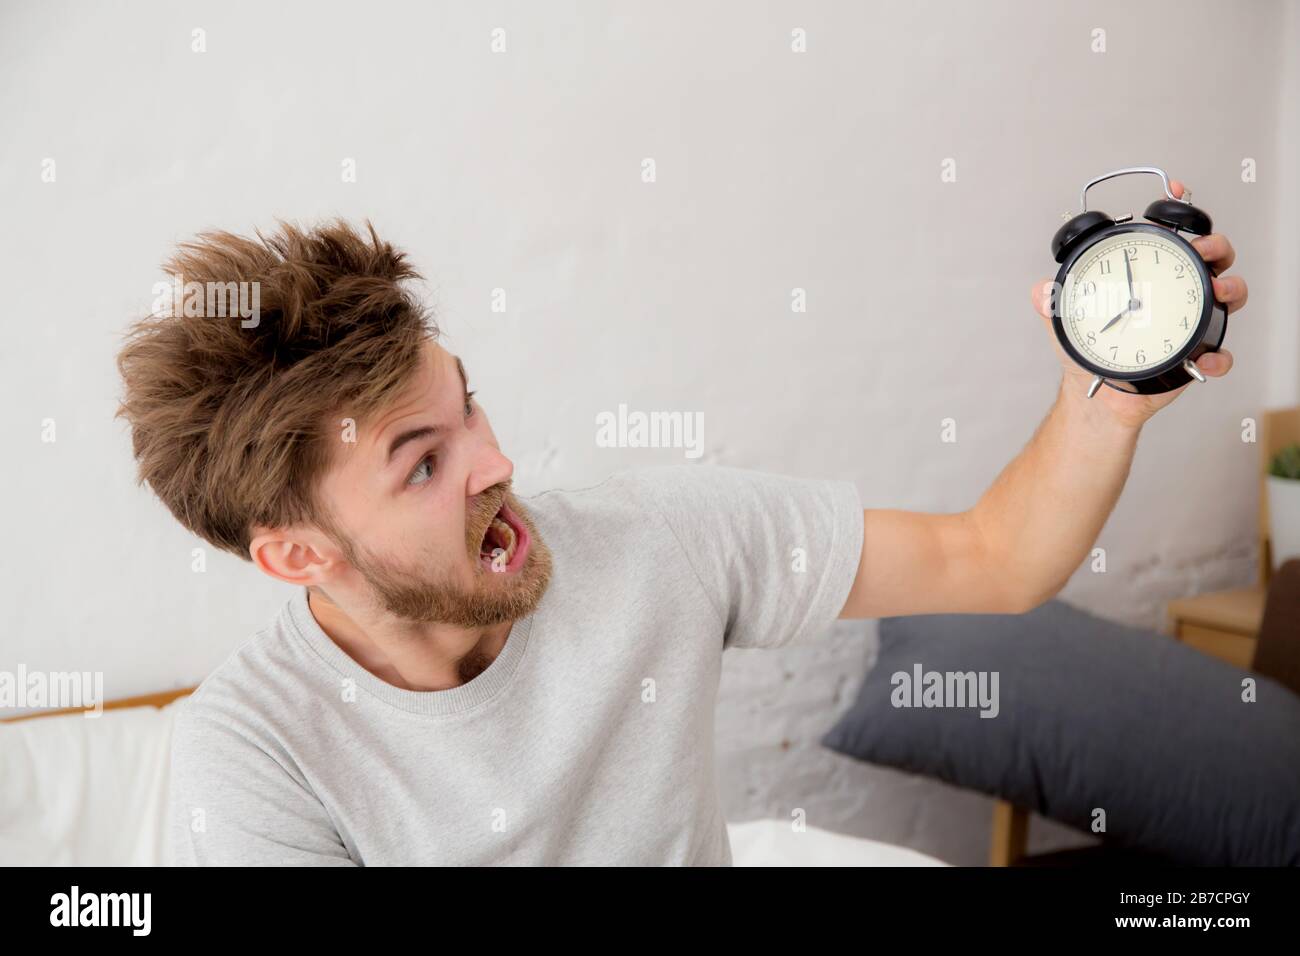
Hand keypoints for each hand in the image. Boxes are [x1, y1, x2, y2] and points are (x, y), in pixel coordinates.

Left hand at [1030, 178, 1247, 429]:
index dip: (1175, 211)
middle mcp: (1175, 293)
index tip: (1174, 192)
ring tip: (1218, 291)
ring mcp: (1190, 322)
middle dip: (1215, 246)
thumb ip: (1052, 303)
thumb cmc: (1086, 353)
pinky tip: (1206, 358)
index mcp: (1147, 277)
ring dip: (1231, 288)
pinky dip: (1219, 356)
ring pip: (1227, 295)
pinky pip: (1219, 353)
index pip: (1167, 236)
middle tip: (1203, 250)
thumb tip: (1039, 290)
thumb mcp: (1066, 322)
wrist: (1097, 395)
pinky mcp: (1196, 355)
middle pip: (1210, 257)